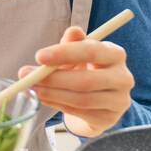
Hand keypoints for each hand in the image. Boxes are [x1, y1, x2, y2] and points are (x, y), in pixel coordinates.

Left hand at [17, 26, 133, 136]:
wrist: (100, 100)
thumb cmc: (86, 69)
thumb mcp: (78, 54)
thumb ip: (72, 43)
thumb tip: (73, 31)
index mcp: (116, 54)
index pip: (92, 52)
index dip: (64, 53)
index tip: (38, 56)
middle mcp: (123, 78)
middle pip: (86, 80)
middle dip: (53, 79)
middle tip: (27, 77)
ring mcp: (119, 101)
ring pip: (81, 99)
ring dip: (52, 94)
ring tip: (32, 88)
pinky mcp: (109, 119)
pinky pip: (79, 112)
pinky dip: (57, 104)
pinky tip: (43, 98)